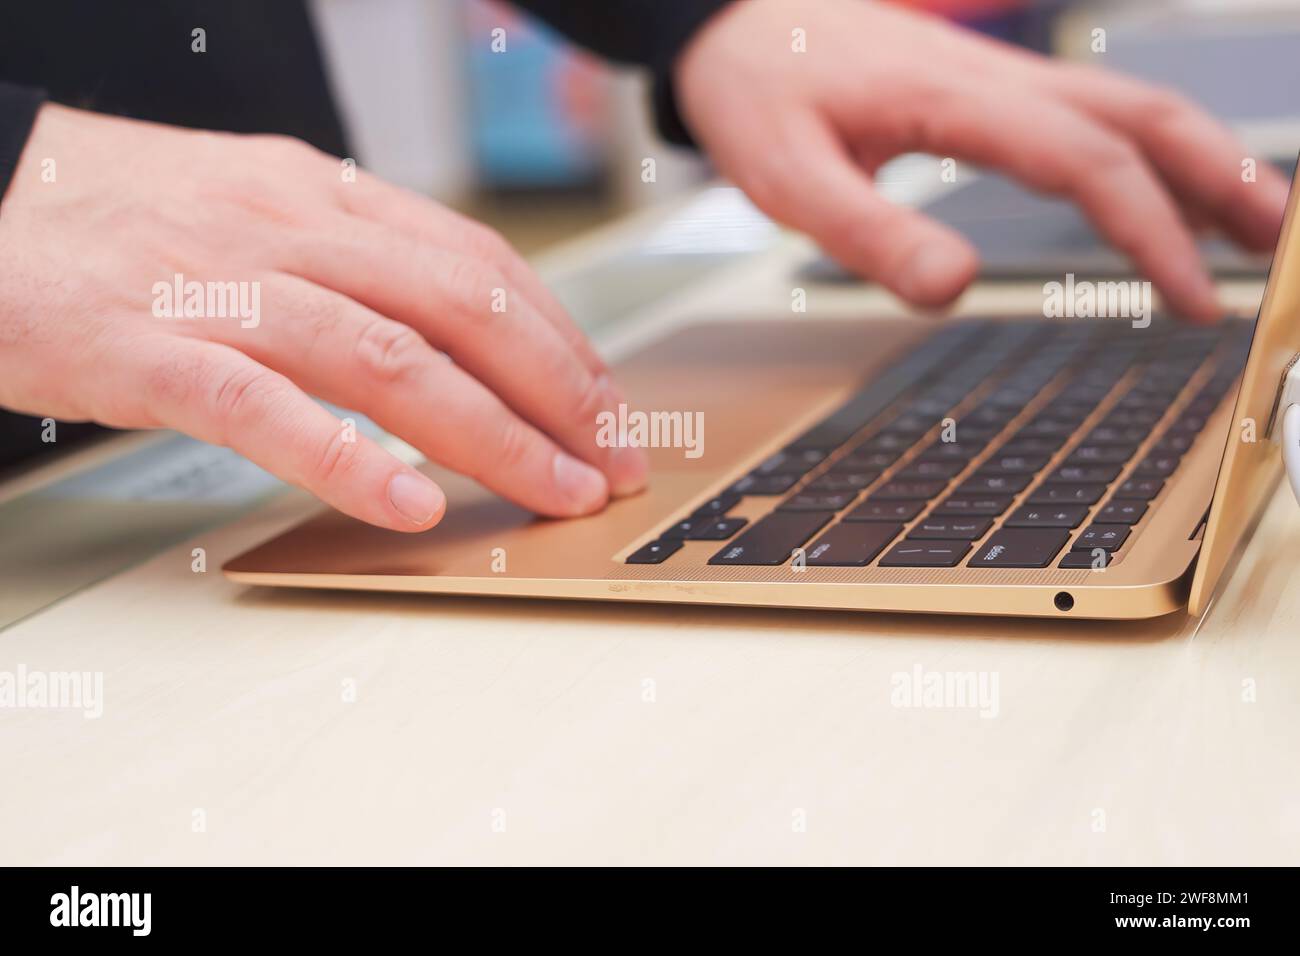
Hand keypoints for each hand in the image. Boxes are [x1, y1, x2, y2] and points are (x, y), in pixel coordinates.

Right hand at [0, 104, 646, 530]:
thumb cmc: (113, 216)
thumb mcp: (251, 208)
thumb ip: (347, 257)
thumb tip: (446, 316)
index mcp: (321, 195)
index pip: (476, 265)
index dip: (559, 338)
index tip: (607, 403)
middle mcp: (288, 231)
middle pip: (459, 309)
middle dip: (557, 391)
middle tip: (613, 461)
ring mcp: (219, 289)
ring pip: (387, 359)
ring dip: (489, 433)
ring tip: (553, 491)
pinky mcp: (144, 349)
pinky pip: (263, 408)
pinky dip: (345, 460)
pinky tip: (409, 506)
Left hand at [675, 0, 1289, 320]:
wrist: (734, 25)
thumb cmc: (760, 94)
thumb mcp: (790, 179)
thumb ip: (870, 233)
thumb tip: (953, 290)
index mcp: (959, 100)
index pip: (1089, 163)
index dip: (1153, 232)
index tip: (1193, 300)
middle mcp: (999, 79)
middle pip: (1145, 116)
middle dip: (1224, 183)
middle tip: (1275, 257)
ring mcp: (1001, 77)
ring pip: (1133, 104)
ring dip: (1204, 162)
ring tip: (1258, 227)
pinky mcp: (991, 88)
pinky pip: (1094, 110)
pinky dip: (1150, 151)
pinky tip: (1162, 191)